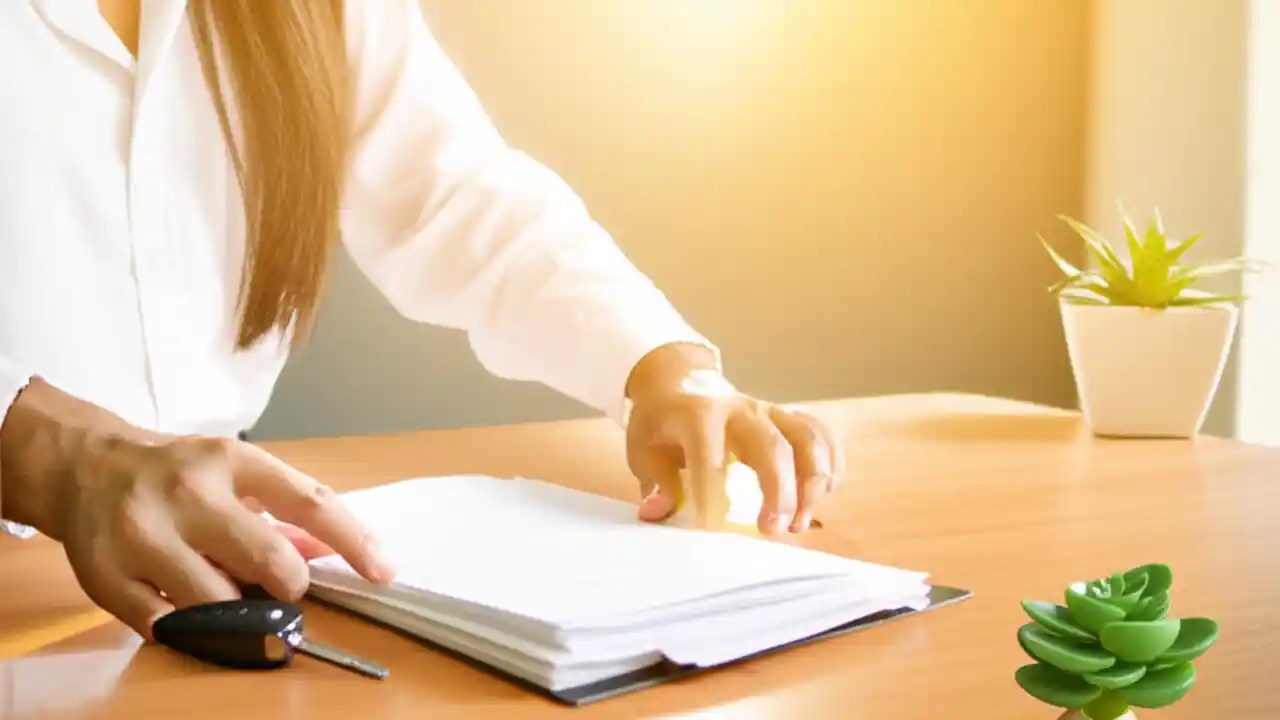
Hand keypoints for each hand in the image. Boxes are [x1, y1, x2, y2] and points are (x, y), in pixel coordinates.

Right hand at [0, 379, 393, 638]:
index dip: (353, 541)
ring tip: (228, 592)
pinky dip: (190, 627)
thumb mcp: (235, 473)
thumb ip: (285, 510)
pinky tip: (186, 605)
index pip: (309, 501)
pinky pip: (169, 626)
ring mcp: (143, 536)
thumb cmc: (176, 474)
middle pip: (267, 558)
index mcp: (231, 460)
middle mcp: (188, 493)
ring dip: (238, 611)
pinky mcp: (107, 577)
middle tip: (285, 588)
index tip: (383, 571)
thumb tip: (336, 551)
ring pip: (218, 601)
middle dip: (290, 586)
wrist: (83, 467)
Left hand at [624, 344, 845, 534]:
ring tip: (800, 524)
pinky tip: (823, 496)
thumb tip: (659, 511)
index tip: (713, 526)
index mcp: (698, 415)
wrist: (682, 381)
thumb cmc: (663, 421)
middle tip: (773, 531)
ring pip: (806, 439)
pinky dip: (831, 465)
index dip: (712, 490)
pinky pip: (821, 434)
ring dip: (812, 483)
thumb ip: (655, 480)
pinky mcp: (788, 417)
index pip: (708, 452)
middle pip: (772, 446)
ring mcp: (769, 411)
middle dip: (779, 492)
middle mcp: (740, 410)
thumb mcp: (643, 446)